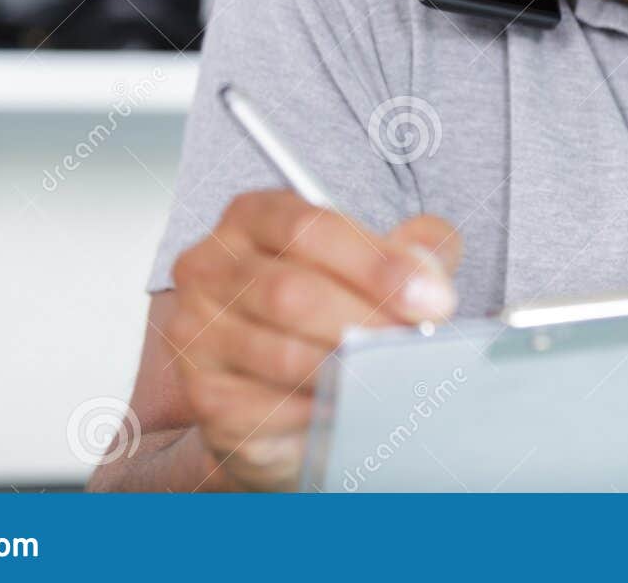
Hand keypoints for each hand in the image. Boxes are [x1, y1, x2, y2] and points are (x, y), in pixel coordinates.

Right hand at [167, 188, 460, 490]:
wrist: (278, 385)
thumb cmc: (328, 310)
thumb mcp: (377, 265)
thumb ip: (414, 251)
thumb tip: (430, 274)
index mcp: (254, 216)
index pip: (309, 227)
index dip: (376, 264)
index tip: (430, 297)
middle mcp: (211, 266)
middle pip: (292, 292)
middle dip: (369, 321)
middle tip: (416, 343)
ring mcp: (197, 330)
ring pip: (283, 354)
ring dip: (350, 371)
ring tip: (394, 375)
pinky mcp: (204, 392)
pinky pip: (270, 407)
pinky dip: (321, 410)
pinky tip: (351, 407)